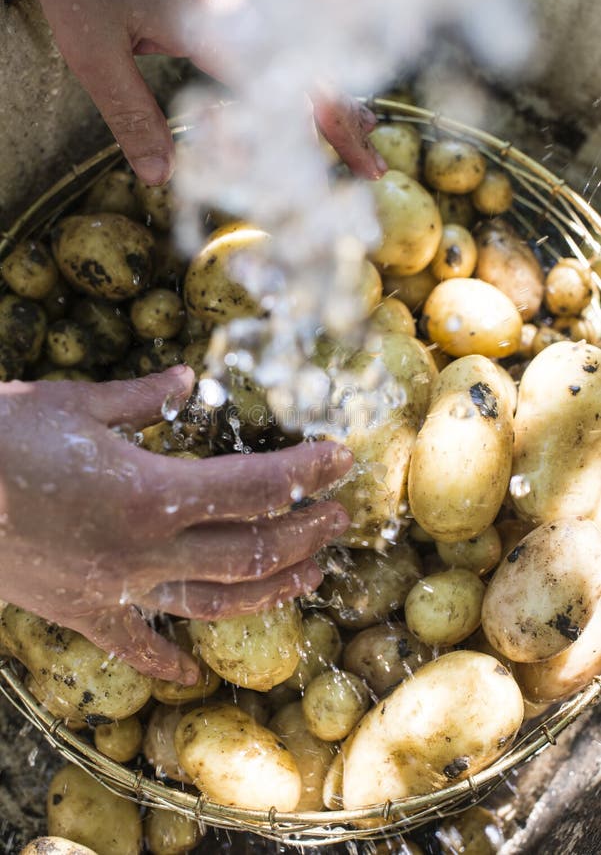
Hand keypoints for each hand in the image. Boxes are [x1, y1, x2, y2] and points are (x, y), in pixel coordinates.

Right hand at [0, 366, 350, 682]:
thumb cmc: (0, 437)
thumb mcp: (74, 403)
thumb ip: (142, 397)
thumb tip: (187, 377)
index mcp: (152, 491)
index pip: (255, 487)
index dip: (306, 473)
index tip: (342, 459)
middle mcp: (146, 549)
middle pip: (251, 549)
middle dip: (306, 533)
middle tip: (341, 517)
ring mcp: (118, 589)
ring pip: (215, 601)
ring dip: (272, 591)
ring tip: (312, 576)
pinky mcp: (82, 612)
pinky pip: (134, 647)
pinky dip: (165, 663)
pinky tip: (190, 673)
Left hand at [25, 0, 385, 182]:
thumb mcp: (93, 50)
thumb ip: (131, 114)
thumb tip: (160, 177)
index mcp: (216, 21)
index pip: (283, 92)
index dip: (319, 136)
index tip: (343, 175)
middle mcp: (243, 4)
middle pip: (311, 71)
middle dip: (344, 122)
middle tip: (371, 168)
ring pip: (306, 52)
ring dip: (336, 97)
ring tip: (364, 136)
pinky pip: (286, 40)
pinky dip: (310, 74)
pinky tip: (321, 93)